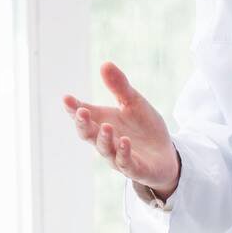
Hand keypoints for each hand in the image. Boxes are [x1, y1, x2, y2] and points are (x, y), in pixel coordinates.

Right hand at [64, 61, 180, 198]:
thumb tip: (105, 63)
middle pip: (88, 134)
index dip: (73, 108)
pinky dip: (123, 153)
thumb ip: (119, 86)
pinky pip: (126, 163)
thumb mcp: (134, 102)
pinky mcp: (135, 168)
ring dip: (104, 138)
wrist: (165, 153)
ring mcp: (118, 156)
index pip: (83, 115)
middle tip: (81, 111)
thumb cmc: (144, 127)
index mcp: (102, 122)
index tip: (66, 98)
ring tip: (107, 126)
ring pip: (105, 149)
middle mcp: (106, 140)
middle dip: (83, 124)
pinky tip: (125, 141)